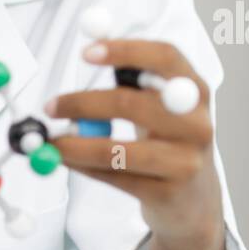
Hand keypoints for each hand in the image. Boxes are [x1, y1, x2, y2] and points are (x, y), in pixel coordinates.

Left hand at [45, 37, 223, 244]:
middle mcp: (196, 124)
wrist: (194, 198)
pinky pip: (113, 177)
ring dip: (74, 144)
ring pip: (116, 150)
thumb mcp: (161, 106)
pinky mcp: (166, 193)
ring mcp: (184, 162)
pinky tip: (66, 159)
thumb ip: (131, 78)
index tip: (85, 53)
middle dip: (83, 103)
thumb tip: (87, 51)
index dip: (125, 50)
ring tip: (52, 142)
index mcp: (196, 90)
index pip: (165, 57)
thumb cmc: (169, 141)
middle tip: (51, 105)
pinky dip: (82, 166)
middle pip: (133, 104)